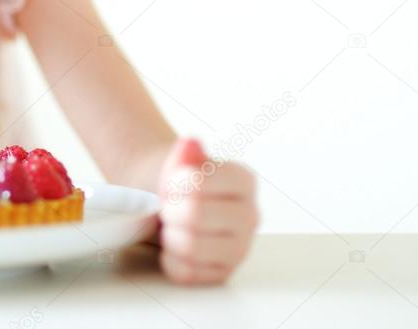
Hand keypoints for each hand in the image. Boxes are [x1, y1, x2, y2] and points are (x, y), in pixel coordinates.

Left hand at [156, 137, 258, 284]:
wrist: (167, 203)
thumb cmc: (176, 182)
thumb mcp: (178, 161)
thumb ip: (185, 153)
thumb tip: (191, 144)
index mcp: (243, 180)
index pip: (201, 183)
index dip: (174, 183)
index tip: (173, 182)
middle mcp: (250, 215)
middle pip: (195, 214)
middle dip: (171, 208)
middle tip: (169, 205)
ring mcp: (240, 248)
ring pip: (191, 247)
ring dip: (169, 235)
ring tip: (172, 226)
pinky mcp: (223, 274)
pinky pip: (186, 273)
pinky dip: (170, 259)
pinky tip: (175, 246)